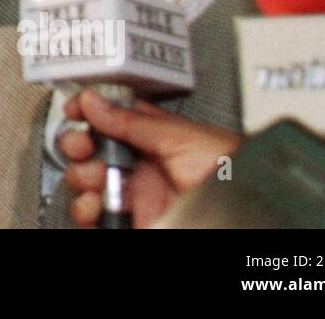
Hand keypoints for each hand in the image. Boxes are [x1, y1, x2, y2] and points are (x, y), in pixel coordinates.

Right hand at [58, 89, 241, 227]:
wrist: (248, 209)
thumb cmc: (231, 168)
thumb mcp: (179, 135)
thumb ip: (133, 120)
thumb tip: (94, 101)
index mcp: (152, 135)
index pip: (109, 116)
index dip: (89, 109)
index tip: (76, 108)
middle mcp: (140, 164)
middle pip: (90, 148)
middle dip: (77, 143)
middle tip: (82, 145)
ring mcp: (134, 195)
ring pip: (86, 182)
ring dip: (80, 177)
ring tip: (94, 177)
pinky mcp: (130, 222)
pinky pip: (94, 217)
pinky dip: (85, 210)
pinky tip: (95, 204)